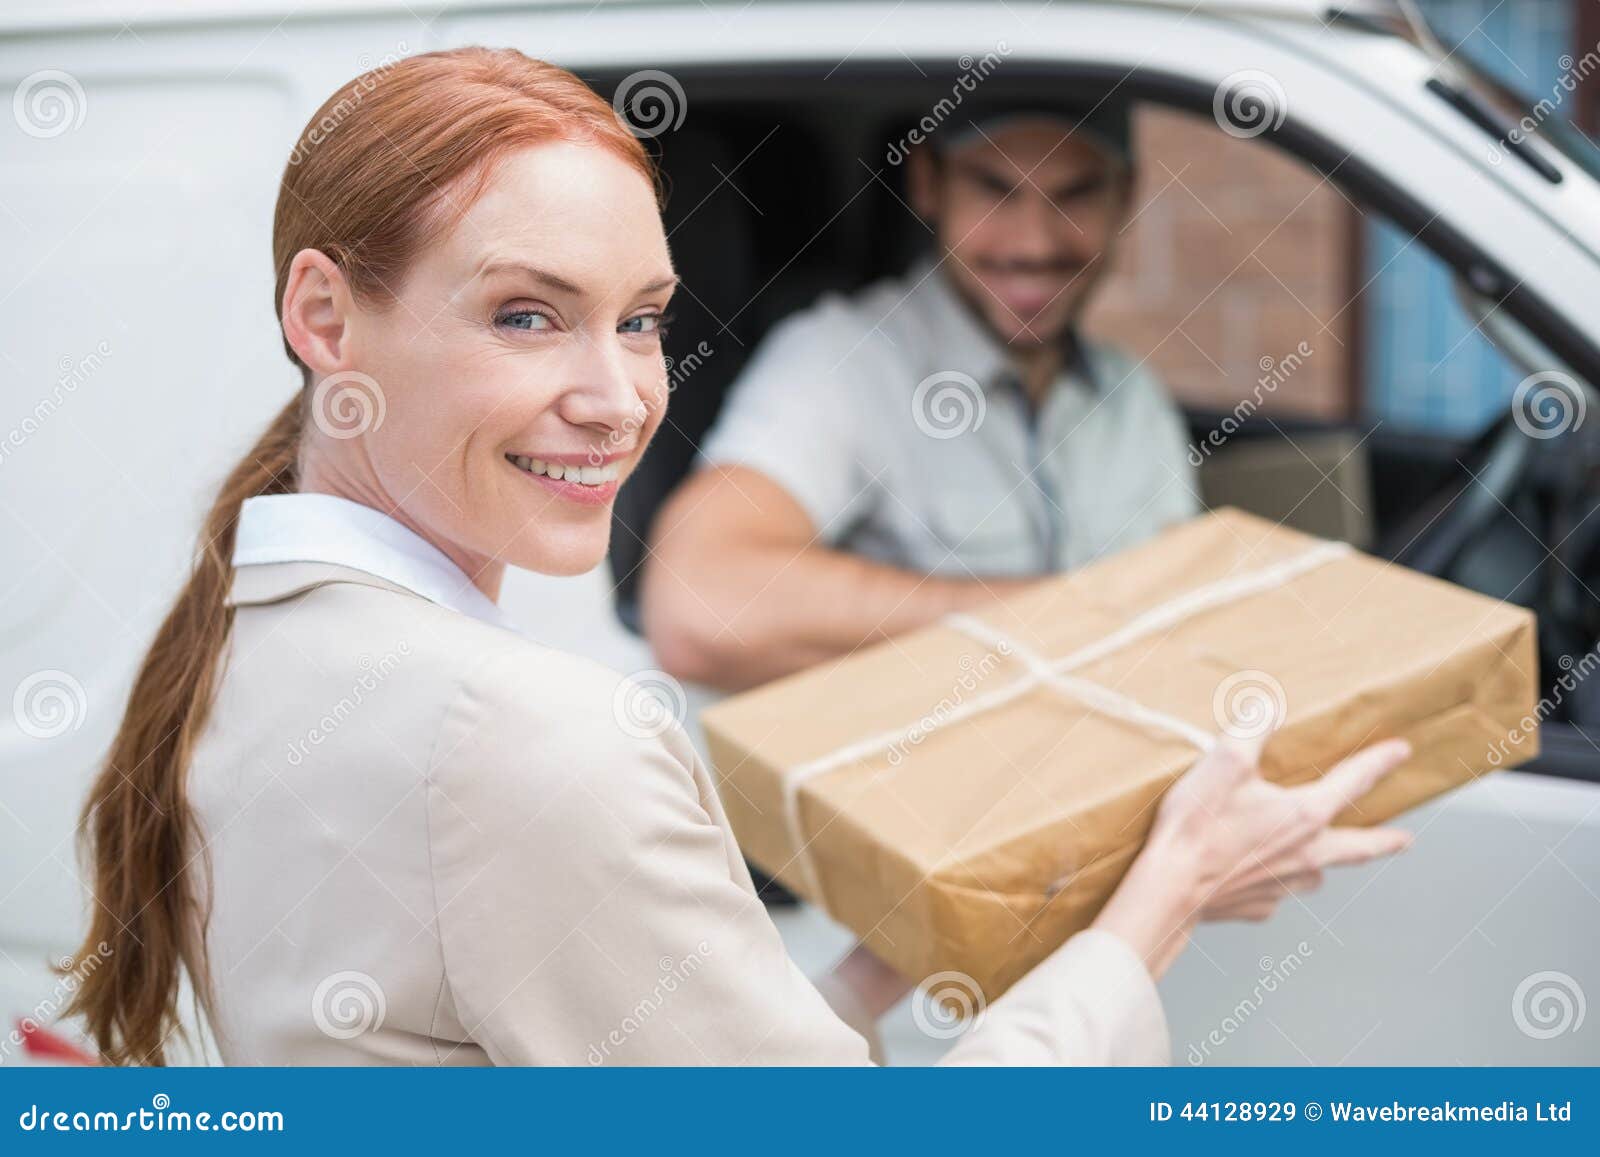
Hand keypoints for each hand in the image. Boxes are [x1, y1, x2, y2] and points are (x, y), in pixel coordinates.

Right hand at [1095, 732, 1413, 977]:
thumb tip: (1270, 705)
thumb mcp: (1223, 761)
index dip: (1379, 763)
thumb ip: (1252, 727)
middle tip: (1405, 841)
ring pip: (1318, 873)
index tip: (1401, 752)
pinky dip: (1275, 882)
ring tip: (1322, 861)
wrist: (1170, 889)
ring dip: (1326, 864)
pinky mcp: (1258, 905)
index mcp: (1304, 814)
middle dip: (1384, 841)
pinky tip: (1258, 876)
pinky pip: (1277, 892)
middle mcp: (1306, 853)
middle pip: (1358, 847)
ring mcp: (1284, 884)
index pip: (1353, 782)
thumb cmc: (1198, 826)